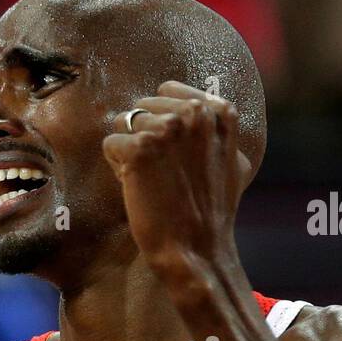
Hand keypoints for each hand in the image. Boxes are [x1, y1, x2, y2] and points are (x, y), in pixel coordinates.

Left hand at [101, 81, 249, 280]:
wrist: (196, 248)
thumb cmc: (212, 209)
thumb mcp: (231, 159)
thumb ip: (214, 128)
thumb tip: (199, 103)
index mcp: (219, 110)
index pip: (166, 92)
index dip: (161, 122)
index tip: (174, 152)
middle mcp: (194, 112)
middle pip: (141, 107)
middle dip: (143, 135)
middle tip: (163, 171)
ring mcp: (166, 129)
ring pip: (123, 124)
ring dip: (129, 151)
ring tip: (152, 179)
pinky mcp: (139, 148)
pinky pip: (110, 144)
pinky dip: (117, 167)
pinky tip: (138, 186)